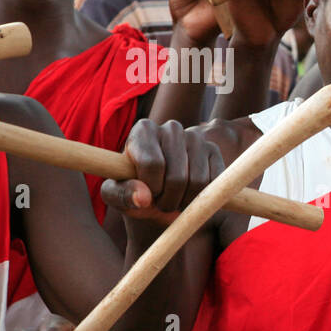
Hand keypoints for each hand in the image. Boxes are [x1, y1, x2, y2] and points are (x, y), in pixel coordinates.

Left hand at [100, 119, 224, 224]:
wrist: (158, 193)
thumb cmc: (133, 190)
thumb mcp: (115, 195)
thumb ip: (121, 194)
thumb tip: (143, 198)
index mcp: (144, 130)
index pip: (152, 164)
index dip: (151, 189)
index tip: (146, 195)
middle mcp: (172, 128)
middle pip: (176, 177)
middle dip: (168, 200)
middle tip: (161, 203)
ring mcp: (196, 138)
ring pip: (198, 181)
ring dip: (186, 201)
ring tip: (174, 200)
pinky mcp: (214, 151)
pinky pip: (214, 183)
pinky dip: (203, 197)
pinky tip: (190, 195)